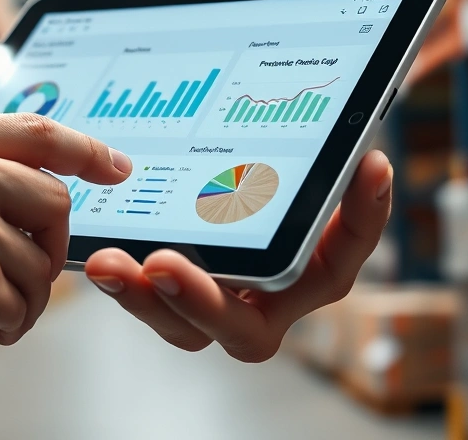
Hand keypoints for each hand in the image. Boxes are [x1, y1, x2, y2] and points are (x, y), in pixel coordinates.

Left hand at [84, 150, 391, 362]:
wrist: (217, 210)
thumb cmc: (265, 193)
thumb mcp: (290, 170)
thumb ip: (319, 162)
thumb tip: (360, 138)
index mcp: (309, 274)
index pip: (345, 254)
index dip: (362, 215)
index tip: (370, 165)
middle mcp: (264, 302)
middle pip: (244, 327)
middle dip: (201, 300)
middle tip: (163, 265)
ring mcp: (215, 305)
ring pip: (181, 324)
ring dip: (143, 297)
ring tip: (110, 264)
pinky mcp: (169, 296)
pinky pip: (147, 300)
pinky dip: (123, 281)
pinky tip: (97, 253)